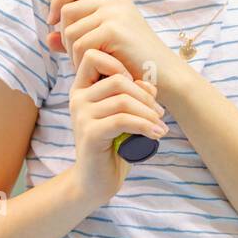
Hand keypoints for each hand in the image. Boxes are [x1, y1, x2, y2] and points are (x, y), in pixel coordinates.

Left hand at [47, 0, 173, 83]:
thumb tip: (48, 37)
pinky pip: (80, 45)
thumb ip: (76, 36)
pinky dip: (81, 62)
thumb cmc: (135, 59)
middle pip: (67, 11)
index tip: (54, 21)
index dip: (58, 0)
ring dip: (73, 53)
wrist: (163, 73)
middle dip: (65, 36)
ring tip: (90, 64)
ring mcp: (114, 13)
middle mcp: (114, 0)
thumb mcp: (103, 42)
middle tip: (78, 56)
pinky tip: (96, 69)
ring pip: (70, 31)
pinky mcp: (113, 30)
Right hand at [68, 48, 167, 205]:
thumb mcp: (124, 115)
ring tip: (160, 126)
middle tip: (159, 113)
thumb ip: (133, 95)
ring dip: (149, 112)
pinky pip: (123, 120)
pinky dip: (145, 126)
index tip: (137, 86)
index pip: (93, 56)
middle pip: (117, 79)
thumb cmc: (113, 146)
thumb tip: (149, 84)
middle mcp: (78, 98)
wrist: (96, 181)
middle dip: (145, 95)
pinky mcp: (90, 133)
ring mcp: (81, 115)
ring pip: (123, 99)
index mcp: (82, 89)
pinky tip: (156, 134)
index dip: (118, 63)